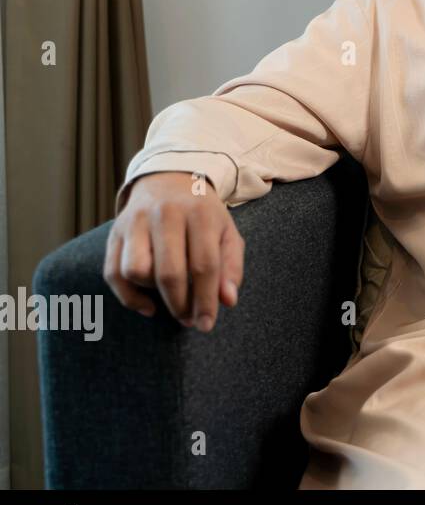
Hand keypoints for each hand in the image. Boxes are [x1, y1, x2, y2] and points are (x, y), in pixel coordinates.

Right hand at [104, 172, 243, 330]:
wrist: (169, 180)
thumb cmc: (203, 215)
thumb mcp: (227, 233)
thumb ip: (232, 266)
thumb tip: (228, 301)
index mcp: (200, 214)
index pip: (204, 265)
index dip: (206, 300)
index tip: (207, 324)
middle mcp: (165, 214)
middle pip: (169, 272)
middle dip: (180, 305)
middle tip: (189, 320)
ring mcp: (135, 222)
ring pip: (136, 271)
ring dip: (154, 295)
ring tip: (172, 299)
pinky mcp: (115, 232)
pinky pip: (113, 273)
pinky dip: (129, 296)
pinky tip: (149, 306)